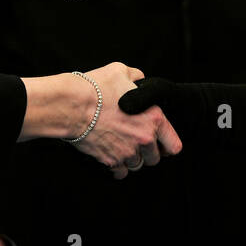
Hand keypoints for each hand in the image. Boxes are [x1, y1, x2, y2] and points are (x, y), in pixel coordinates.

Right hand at [75, 63, 181, 178]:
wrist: (72, 105)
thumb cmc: (96, 88)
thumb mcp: (121, 72)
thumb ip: (136, 78)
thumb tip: (139, 81)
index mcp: (154, 118)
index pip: (173, 145)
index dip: (168, 144)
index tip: (162, 144)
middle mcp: (143, 138)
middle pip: (154, 158)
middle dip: (148, 152)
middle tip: (138, 143)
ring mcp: (126, 151)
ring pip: (137, 165)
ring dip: (132, 159)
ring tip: (124, 147)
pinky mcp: (110, 160)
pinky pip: (121, 173)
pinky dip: (118, 168)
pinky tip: (114, 157)